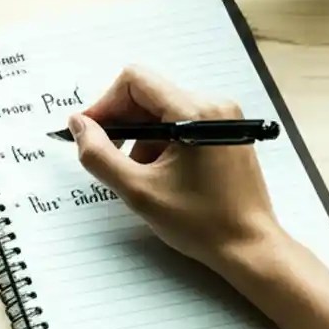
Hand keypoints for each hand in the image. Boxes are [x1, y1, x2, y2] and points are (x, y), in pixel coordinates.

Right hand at [66, 66, 282, 270]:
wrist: (250, 247)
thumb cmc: (201, 223)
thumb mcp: (139, 191)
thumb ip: (99, 155)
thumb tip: (78, 125)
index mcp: (195, 112)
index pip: (135, 80)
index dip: (105, 103)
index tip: (91, 132)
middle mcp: (213, 105)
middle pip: (148, 94)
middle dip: (122, 124)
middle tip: (109, 157)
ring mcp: (224, 118)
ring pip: (162, 110)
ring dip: (141, 138)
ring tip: (141, 174)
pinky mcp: (226, 132)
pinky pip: (181, 121)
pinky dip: (162, 142)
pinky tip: (161, 174)